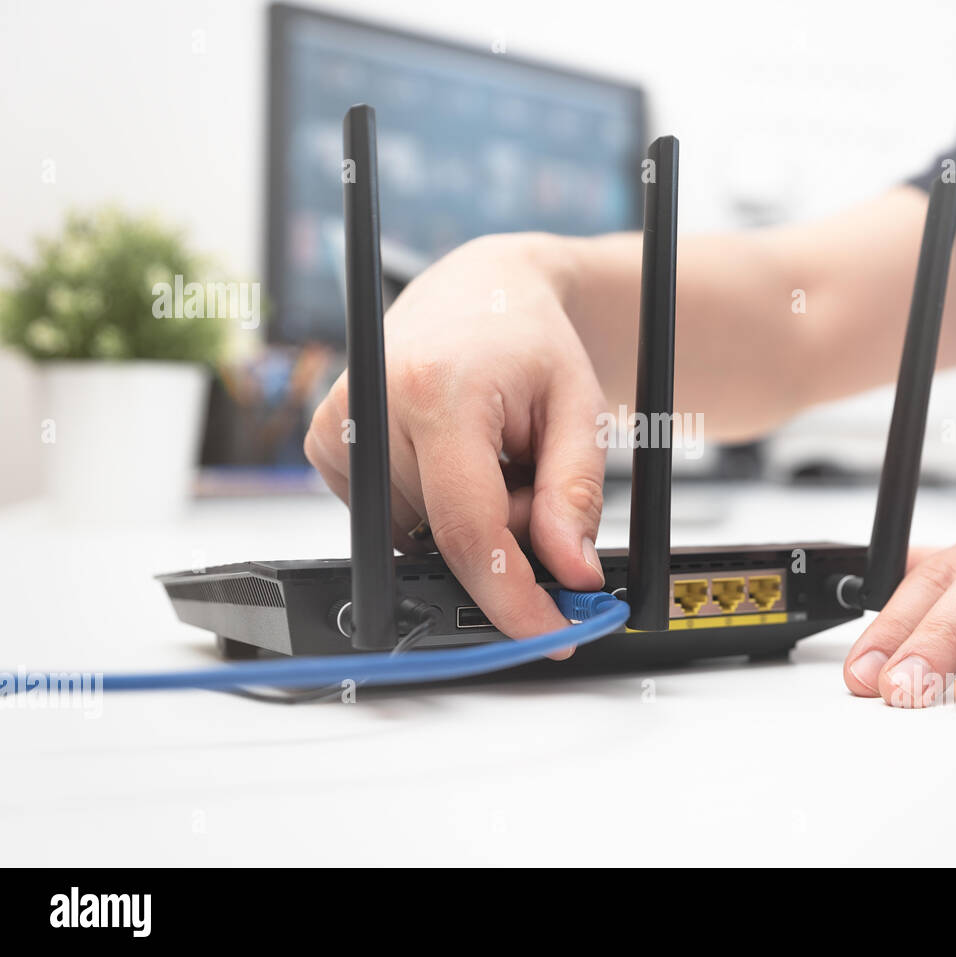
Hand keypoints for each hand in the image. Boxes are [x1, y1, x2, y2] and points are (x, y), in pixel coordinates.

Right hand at [305, 234, 605, 641]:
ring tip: (488, 451)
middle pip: (448, 537)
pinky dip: (433, 506)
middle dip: (504, 536)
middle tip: (529, 471)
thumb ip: (576, 495)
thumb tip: (572, 573)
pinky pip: (392, 519)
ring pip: (419, 536)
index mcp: (435, 389)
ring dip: (468, 518)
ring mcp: (338, 425)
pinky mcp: (325, 443)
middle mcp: (371, 404)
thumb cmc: (530, 342)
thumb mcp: (580, 409)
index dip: (509, 595)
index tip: (547, 634)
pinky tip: (451, 456)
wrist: (481, 292)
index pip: (468, 528)